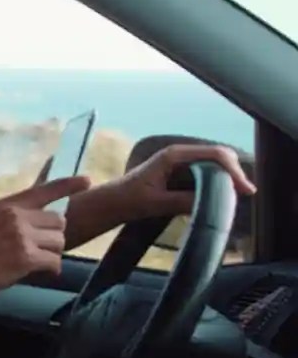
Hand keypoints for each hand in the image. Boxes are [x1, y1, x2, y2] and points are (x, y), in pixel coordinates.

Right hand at [0, 176, 91, 301]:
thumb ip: (4, 218)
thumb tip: (25, 223)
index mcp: (5, 205)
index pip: (43, 190)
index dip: (68, 185)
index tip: (86, 181)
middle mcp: (16, 217)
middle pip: (57, 220)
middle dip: (53, 234)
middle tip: (42, 247)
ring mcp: (22, 237)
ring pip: (58, 241)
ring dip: (52, 252)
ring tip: (37, 261)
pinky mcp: (26, 258)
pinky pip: (54, 262)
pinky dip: (51, 269)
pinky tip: (43, 273)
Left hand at [110, 144, 255, 219]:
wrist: (112, 202)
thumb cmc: (128, 200)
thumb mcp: (155, 203)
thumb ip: (181, 201)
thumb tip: (210, 202)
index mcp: (173, 156)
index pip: (214, 154)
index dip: (233, 169)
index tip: (245, 189)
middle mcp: (179, 155)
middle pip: (219, 155)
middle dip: (234, 172)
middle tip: (245, 193)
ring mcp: (180, 163)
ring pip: (215, 164)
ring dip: (228, 177)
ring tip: (239, 195)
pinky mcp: (181, 173)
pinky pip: (206, 173)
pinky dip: (218, 182)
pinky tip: (224, 197)